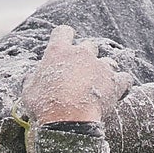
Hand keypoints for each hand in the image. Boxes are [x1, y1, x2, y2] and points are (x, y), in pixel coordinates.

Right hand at [19, 24, 133, 124]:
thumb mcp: (28, 91)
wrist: (68, 120)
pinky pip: (125, 78)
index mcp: (58, 51)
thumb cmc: (44, 105)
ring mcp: (100, 66)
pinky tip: (116, 92)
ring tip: (98, 87)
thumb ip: (32, 79)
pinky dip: (121, 84)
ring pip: (108, 61)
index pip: (63, 32)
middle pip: (88, 46)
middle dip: (86, 58)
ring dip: (103, 71)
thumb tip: (32, 77)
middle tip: (80, 75)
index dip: (64, 38)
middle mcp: (81, 53)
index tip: (64, 48)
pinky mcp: (114, 82)